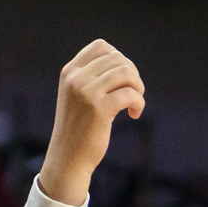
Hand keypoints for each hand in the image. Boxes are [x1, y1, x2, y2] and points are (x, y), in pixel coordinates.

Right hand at [36, 39, 144, 206]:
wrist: (68, 159)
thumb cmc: (78, 129)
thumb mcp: (78, 96)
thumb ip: (93, 78)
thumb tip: (125, 65)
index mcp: (70, 72)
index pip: (101, 47)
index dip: (119, 59)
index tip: (123, 80)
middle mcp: (76, 78)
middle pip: (117, 59)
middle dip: (132, 74)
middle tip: (133, 94)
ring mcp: (86, 92)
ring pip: (126, 73)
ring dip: (138, 87)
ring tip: (135, 103)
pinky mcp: (99, 109)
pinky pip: (130, 94)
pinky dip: (139, 103)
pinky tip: (134, 114)